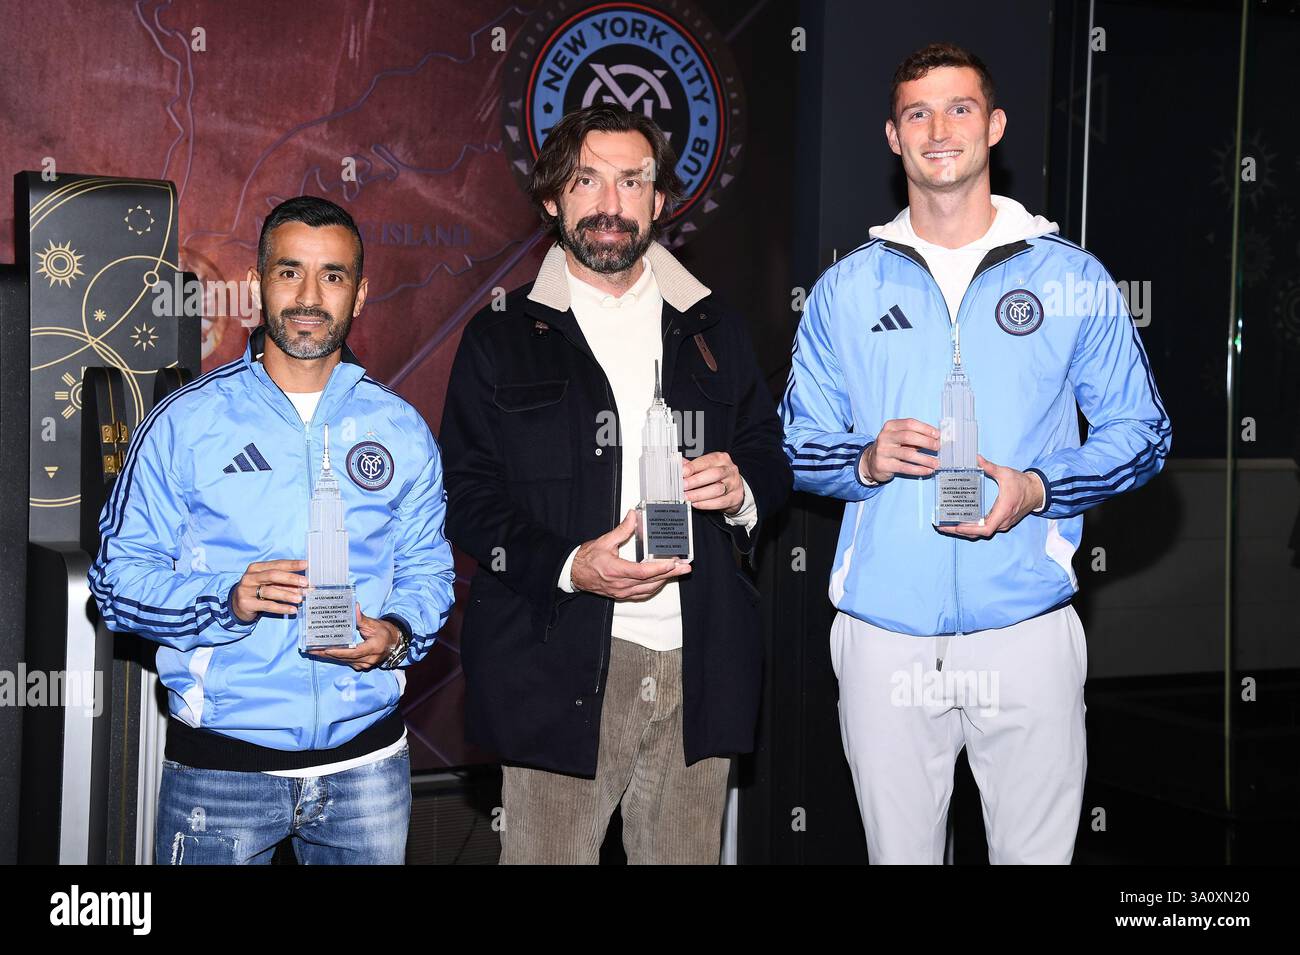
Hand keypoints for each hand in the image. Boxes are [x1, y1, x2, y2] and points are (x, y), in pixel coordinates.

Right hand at [230, 559, 308, 621]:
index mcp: (256, 568)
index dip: (291, 564)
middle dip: (290, 578)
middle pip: (273, 575)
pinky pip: (267, 605)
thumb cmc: (257, 590)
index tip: (306, 564)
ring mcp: (246, 590)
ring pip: (270, 591)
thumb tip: (304, 584)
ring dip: (287, 594)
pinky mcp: (246, 604)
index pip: (276, 564)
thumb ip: (283, 581)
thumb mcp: (267, 583)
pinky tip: (292, 609)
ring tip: (300, 598)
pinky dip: (281, 608)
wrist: (236, 605)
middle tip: (305, 582)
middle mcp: (250, 577)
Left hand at [310, 605, 399, 670]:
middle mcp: (369, 659)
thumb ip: (362, 619)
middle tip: (312, 650)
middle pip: (345, 658)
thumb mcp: (374, 624)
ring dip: (329, 657)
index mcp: (373, 648)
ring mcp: (365, 664)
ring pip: (344, 661)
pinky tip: (324, 654)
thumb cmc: (384, 632)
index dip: (339, 652)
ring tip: (314, 651)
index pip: (353, 652)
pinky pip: (347, 662)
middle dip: (327, 654)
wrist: (394, 643)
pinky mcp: (362, 666)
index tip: (325, 649)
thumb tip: (354, 607)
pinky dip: (336, 657)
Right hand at [570, 509, 690, 599]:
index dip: (660, 568)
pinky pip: (642, 594)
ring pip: (648, 589)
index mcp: (616, 570)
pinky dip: (654, 588)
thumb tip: (633, 516)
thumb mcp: (604, 541)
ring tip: (677, 573)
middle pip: (651, 582)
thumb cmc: (586, 559)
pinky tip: (661, 581)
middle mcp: (620, 584)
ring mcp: (621, 592)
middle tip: (685, 568)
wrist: (573, 573)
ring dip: (664, 581)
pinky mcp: (621, 595)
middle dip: (670, 574)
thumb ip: (621, 530)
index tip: (673, 563)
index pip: (643, 572)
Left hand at [682, 451, 744, 513]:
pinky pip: (720, 502)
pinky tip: (696, 504)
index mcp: (721, 458)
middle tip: (683, 486)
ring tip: (686, 497)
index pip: (707, 461)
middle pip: (714, 474)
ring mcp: (734, 484)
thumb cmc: (716, 476)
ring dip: (699, 494)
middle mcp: (729, 470)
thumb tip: (676, 465)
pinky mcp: (735, 497)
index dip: (693, 467)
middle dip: (696, 481)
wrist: (734, 488)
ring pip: (717, 490)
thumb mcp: (706, 467)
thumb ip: (692, 466)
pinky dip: (706, 504)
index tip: (682, 472)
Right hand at [861, 419, 940, 482]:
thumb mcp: (899, 437)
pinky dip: (918, 469)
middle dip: (926, 442)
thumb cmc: (891, 447)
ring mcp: (883, 451)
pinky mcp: (884, 465)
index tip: (937, 435)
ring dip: (925, 459)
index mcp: (890, 426)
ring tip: (936, 463)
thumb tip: (935, 439)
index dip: (925, 428)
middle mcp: (885, 437)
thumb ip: (914, 436)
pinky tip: (927, 470)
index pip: (910, 423)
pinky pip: (905, 468)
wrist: (871, 461)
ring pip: (908, 454)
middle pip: (908, 436)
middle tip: (937, 447)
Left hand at [938, 455, 1044, 538]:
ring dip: (964, 531)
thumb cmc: (1022, 483)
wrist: (1037, 491)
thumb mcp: (1005, 473)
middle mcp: (1003, 521)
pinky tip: (960, 522)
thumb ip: (990, 467)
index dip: (970, 529)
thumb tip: (976, 458)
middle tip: (942, 526)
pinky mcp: (1002, 522)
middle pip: (979, 533)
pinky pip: (985, 529)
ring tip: (946, 525)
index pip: (986, 528)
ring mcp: (1003, 523)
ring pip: (981, 533)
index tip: (956, 526)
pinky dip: (972, 528)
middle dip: (959, 531)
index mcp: (1003, 510)